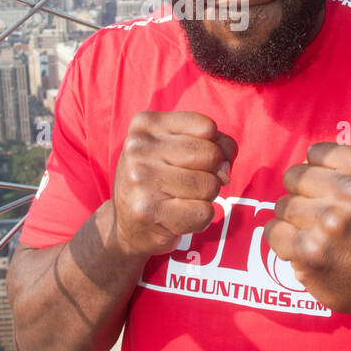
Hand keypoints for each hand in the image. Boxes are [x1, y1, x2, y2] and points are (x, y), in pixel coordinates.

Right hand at [111, 110, 236, 258]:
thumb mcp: (178, 149)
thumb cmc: (159, 181)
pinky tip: (179, 216)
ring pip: (210, 185)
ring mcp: (141, 179)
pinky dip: (201, 219)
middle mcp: (138, 148)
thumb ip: (213, 146)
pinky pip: (204, 212)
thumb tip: (224, 172)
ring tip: (180, 200)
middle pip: (211, 155)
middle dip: (211, 173)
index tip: (196, 161)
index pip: (207, 128)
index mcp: (145, 124)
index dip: (215, 147)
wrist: (126, 226)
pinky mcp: (147, 210)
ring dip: (205, 198)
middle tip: (187, 184)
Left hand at [265, 142, 350, 319]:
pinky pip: (273, 230)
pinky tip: (302, 248)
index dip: (316, 172)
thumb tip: (303, 161)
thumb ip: (346, 167)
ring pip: (282, 204)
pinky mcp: (310, 249)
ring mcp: (330, 222)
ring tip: (314, 233)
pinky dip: (282, 240)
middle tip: (319, 215)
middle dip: (301, 195)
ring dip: (293, 220)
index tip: (327, 190)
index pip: (317, 152)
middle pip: (295, 176)